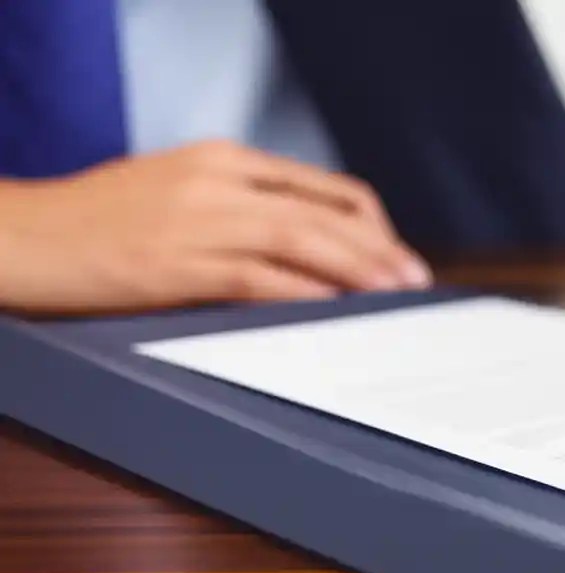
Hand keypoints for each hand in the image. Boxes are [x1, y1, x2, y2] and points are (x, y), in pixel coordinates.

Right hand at [0, 140, 430, 314]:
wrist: (15, 235)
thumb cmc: (94, 222)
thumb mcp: (174, 193)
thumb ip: (236, 208)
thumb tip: (303, 247)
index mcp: (221, 160)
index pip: (323, 187)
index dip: (371, 225)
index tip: (394, 255)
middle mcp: (217, 182)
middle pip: (324, 213)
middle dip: (380, 250)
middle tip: (415, 282)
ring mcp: (194, 220)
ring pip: (301, 240)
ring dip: (357, 271)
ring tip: (394, 297)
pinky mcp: (172, 262)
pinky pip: (256, 277)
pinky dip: (302, 293)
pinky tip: (332, 310)